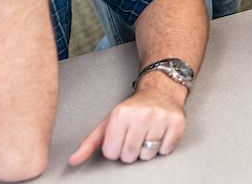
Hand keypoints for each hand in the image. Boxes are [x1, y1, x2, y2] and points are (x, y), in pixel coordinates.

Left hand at [69, 77, 187, 165]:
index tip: (121, 137)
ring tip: (148, 133)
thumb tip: (74, 160)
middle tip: (135, 134)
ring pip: (148, 155)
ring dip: (147, 149)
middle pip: (129, 156)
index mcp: (121, 114)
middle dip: (131, 150)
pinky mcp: (177, 122)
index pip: (112, 153)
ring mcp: (161, 118)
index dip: (116, 148)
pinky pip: (166, 150)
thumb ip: (90, 143)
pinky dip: (164, 146)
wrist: (160, 91)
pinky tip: (161, 133)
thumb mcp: (108, 122)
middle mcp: (141, 115)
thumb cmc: (133, 109)